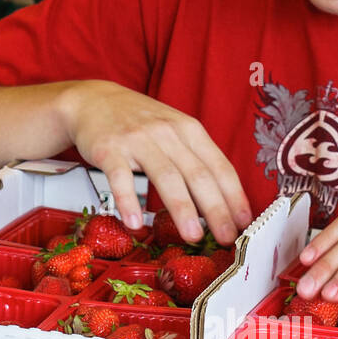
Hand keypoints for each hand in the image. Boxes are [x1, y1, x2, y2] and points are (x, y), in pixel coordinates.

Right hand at [59, 81, 252, 243]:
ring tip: (193, 236)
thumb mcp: (174, 130)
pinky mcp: (109, 149)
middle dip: (216, 210)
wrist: (93, 100)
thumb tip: (222, 203)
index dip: (235, 197)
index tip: (244, 223)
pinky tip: (136, 223)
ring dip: (182, 209)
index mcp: (189, 130)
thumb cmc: (139, 122)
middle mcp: (167, 133)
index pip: (220, 167)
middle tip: (226, 238)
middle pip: (198, 175)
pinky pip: (121, 178)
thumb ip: (196, 159)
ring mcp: (138, 140)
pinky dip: (128, 201)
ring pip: (166, 177)